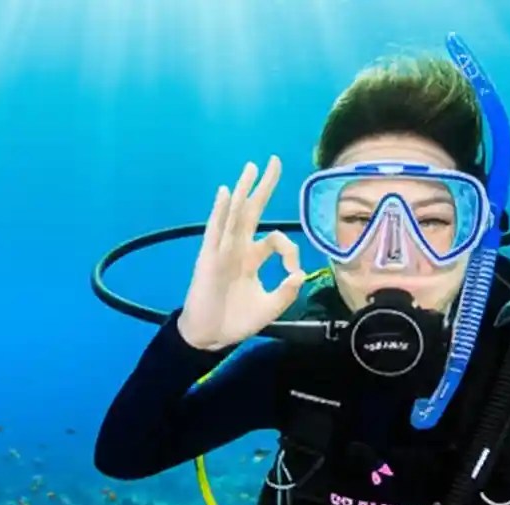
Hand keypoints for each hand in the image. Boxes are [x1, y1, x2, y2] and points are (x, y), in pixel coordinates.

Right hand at [177, 156, 304, 350]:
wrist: (209, 337)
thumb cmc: (236, 320)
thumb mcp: (270, 307)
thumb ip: (287, 292)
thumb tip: (300, 273)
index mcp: (252, 258)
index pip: (275, 240)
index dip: (290, 250)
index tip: (294, 272)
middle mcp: (237, 248)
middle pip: (252, 211)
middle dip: (263, 187)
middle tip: (272, 161)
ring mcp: (222, 251)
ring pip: (234, 214)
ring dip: (243, 190)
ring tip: (251, 167)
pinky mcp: (209, 258)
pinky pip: (215, 230)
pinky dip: (221, 211)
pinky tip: (226, 193)